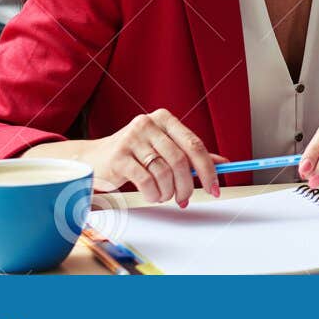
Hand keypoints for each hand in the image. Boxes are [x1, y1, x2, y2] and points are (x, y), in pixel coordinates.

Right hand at [65, 109, 224, 206]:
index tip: (215, 188)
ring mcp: (132, 138)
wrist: (95, 158)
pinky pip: (146, 181)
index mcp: (165, 118)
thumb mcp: (163, 147)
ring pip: (164, 172)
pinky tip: (152, 194)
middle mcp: (149, 123)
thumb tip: (223, 163)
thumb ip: (190, 154)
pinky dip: (153, 193)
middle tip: (185, 199)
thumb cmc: (135, 154)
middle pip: (180, 160)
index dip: (208, 169)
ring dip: (168, 191)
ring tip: (164, 195)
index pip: (195, 144)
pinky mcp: (119, 156)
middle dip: (187, 185)